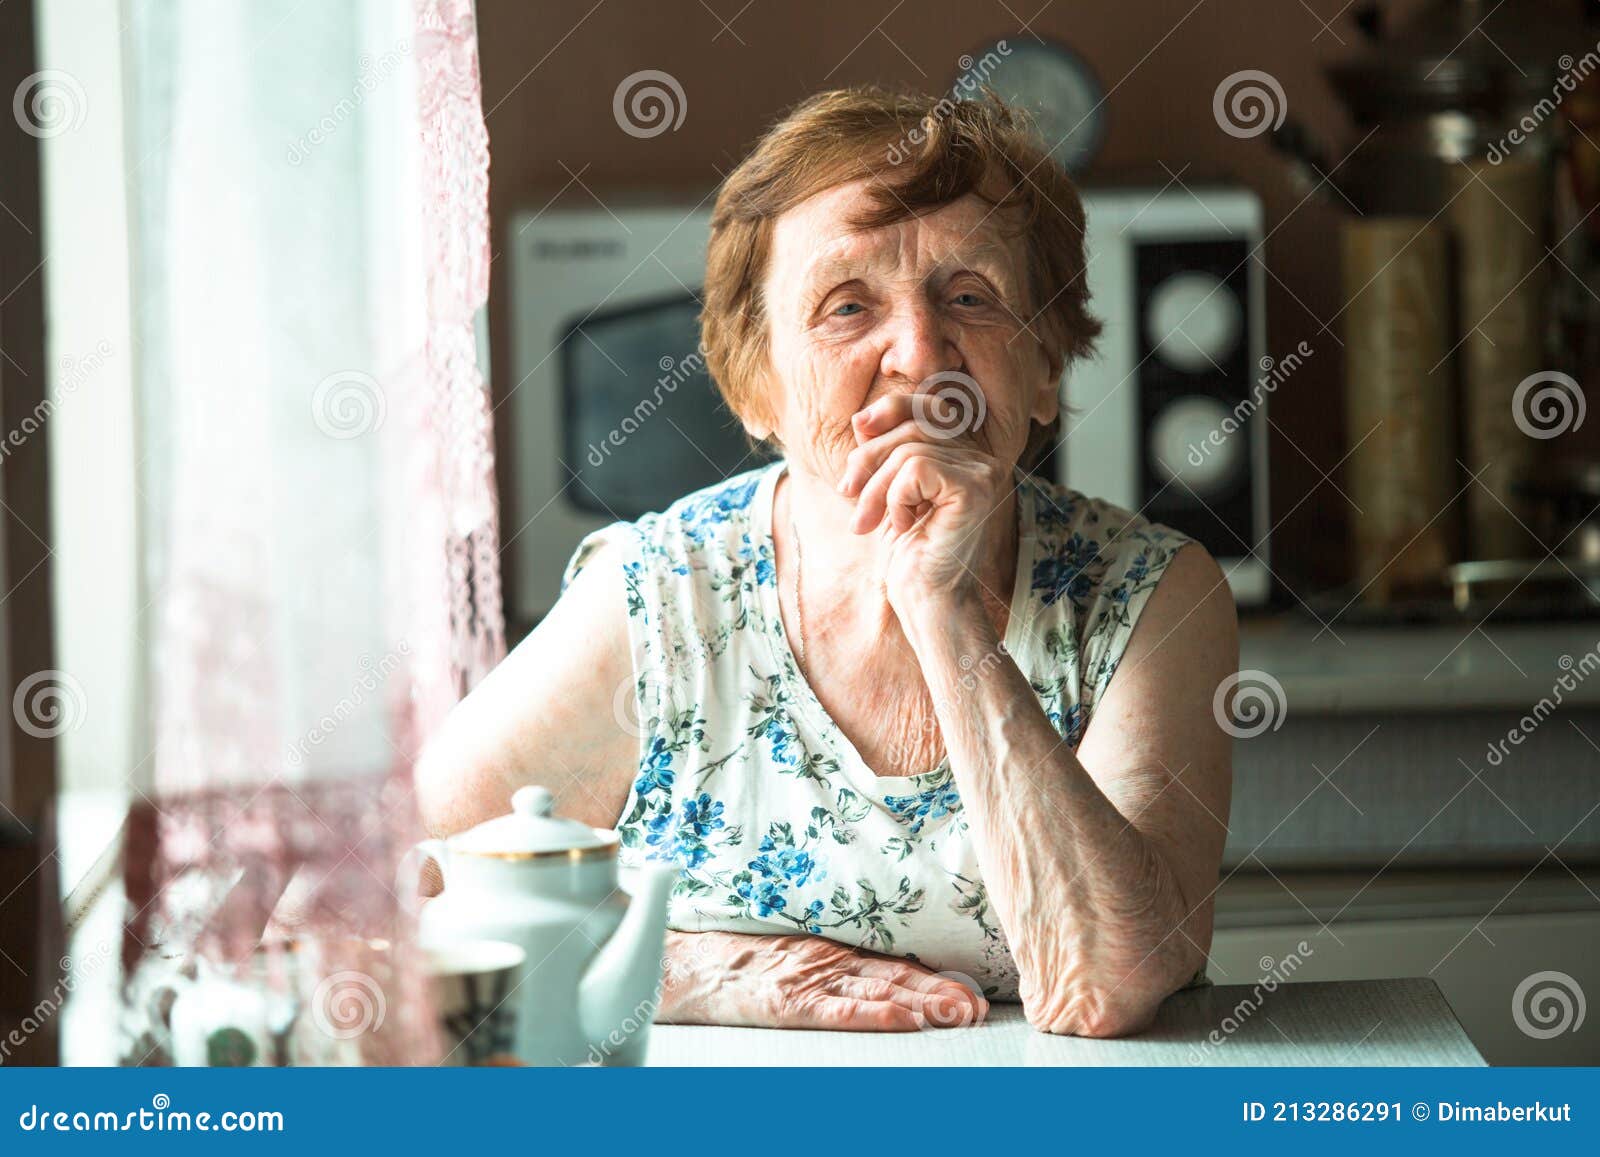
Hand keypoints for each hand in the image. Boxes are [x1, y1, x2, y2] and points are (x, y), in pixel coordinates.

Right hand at [658, 930, 988, 1030]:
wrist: (687, 965)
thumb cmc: (738, 968)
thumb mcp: (793, 962)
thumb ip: (833, 974)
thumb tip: (885, 992)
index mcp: (833, 954)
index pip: (896, 967)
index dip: (936, 980)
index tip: (973, 996)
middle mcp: (829, 963)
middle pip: (897, 977)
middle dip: (941, 994)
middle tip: (978, 1009)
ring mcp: (809, 980)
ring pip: (877, 990)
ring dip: (923, 1003)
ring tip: (957, 1015)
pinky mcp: (787, 1002)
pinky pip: (836, 1010)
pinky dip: (871, 1014)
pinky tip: (901, 1019)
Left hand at [837, 391, 1010, 612]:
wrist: (926, 600)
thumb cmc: (908, 552)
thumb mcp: (887, 491)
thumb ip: (883, 453)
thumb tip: (861, 420)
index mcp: (967, 455)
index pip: (931, 407)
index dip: (893, 408)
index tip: (860, 427)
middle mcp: (983, 459)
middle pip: (914, 426)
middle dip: (869, 458)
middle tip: (847, 493)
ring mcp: (984, 473)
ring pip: (909, 450)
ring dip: (875, 487)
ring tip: (867, 521)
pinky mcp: (975, 489)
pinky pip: (916, 469)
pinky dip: (896, 498)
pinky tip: (903, 526)